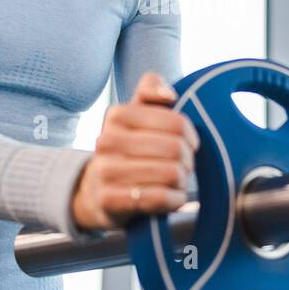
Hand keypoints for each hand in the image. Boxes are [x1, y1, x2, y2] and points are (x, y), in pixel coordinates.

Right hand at [70, 71, 199, 233]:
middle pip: (175, 149)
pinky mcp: (109, 200)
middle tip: (184, 166)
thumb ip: (150, 89)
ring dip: (182, 181)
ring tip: (177, 181)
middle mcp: (106, 140)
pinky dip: (174, 200)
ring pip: (170, 174)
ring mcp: (105, 171)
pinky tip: (172, 197)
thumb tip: (169, 95)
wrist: (97, 190)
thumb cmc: (130, 146)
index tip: (189, 144)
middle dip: (188, 161)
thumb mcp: (137, 113)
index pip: (176, 123)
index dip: (191, 136)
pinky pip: (158, 198)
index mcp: (117, 115)